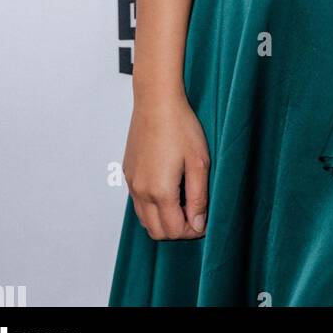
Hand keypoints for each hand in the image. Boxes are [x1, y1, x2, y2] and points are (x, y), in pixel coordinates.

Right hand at [122, 93, 210, 240]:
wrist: (156, 101)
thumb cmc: (181, 126)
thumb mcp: (199, 162)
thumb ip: (198, 197)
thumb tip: (198, 224)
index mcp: (160, 191)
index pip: (174, 230)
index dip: (192, 231)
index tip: (204, 220)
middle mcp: (141, 191)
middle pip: (156, 231)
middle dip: (177, 230)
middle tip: (195, 214)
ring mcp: (131, 183)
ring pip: (144, 219)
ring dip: (163, 220)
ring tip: (183, 202)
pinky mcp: (127, 173)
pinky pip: (138, 202)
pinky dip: (152, 207)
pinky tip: (168, 189)